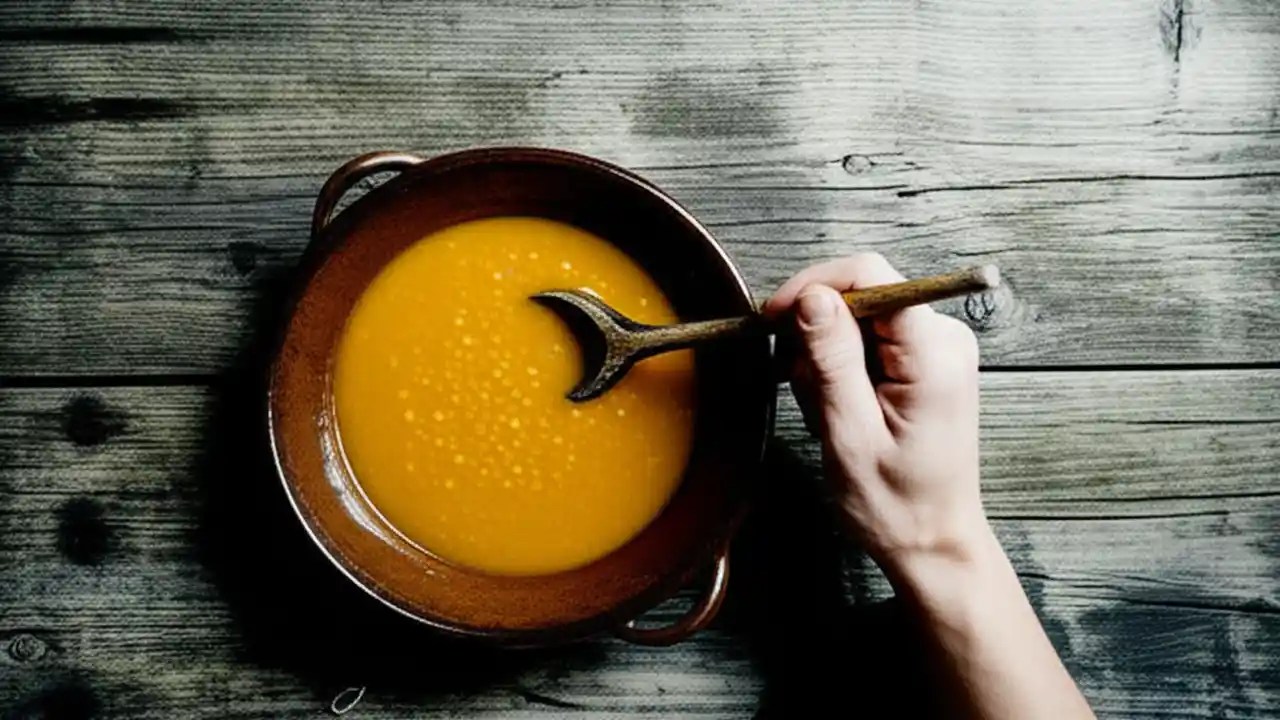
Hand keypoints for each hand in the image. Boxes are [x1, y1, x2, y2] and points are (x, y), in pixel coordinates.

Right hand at [763, 253, 987, 577]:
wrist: (932, 542)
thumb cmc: (896, 504)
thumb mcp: (850, 435)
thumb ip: (833, 360)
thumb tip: (811, 297)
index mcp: (934, 354)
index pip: (870, 276)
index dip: (814, 286)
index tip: (774, 317)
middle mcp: (943, 338)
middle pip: (861, 292)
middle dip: (817, 333)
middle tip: (801, 385)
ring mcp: (935, 348)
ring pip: (856, 317)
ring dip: (825, 357)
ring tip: (826, 410)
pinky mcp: (922, 360)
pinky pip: (866, 339)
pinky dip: (839, 368)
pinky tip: (838, 406)